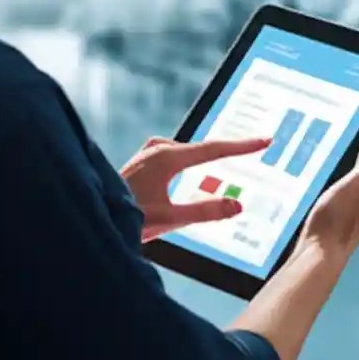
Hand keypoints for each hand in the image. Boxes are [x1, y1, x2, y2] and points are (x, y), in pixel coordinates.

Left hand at [121, 136, 271, 241]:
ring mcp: (148, 153)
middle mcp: (157, 150)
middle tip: (255, 146)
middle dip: (227, 152)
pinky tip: (192, 169)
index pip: (213, 150)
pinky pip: (176, 156)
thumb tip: (237, 205)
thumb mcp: (171, 219)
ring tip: (230, 158)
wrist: (95, 215)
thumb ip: (206, 212)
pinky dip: (190, 162)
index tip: (264, 140)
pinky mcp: (143, 161)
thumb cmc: (127, 216)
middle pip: (202, 150)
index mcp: (167, 158)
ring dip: (206, 158)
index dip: (242, 146)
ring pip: (188, 153)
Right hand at [301, 131, 358, 253]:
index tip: (348, 133)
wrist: (318, 253)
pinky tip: (313, 189)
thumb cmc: (339, 217)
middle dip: (348, 162)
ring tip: (319, 165)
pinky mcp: (335, 224)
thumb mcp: (358, 180)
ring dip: (336, 176)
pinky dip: (327, 190)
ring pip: (347, 188)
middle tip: (329, 147)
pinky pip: (334, 200)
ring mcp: (351, 217)